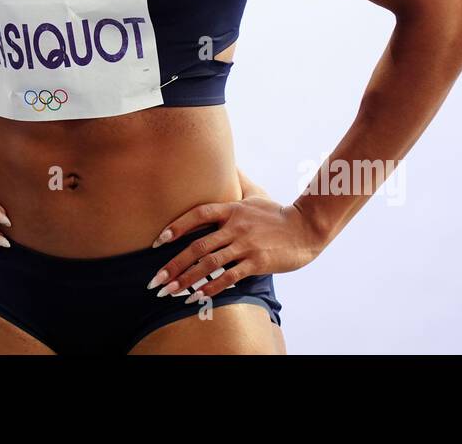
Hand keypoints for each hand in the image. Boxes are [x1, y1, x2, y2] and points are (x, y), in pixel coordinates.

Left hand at [143, 197, 321, 304]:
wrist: (307, 229)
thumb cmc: (277, 214)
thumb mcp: (255, 194)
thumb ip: (238, 182)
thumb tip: (228, 164)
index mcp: (232, 209)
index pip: (197, 214)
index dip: (176, 227)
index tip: (157, 242)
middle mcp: (235, 226)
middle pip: (197, 246)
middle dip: (173, 265)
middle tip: (155, 281)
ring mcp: (246, 245)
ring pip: (209, 264)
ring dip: (186, 280)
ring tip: (169, 292)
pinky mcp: (257, 262)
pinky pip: (229, 277)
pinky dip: (211, 288)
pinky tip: (196, 297)